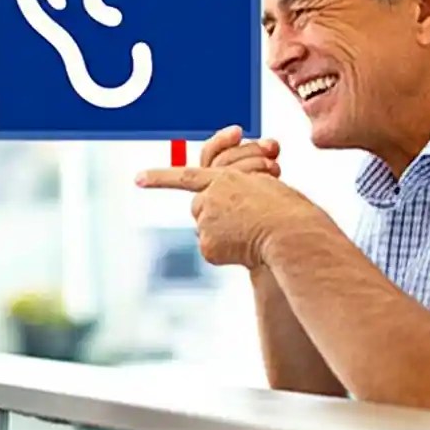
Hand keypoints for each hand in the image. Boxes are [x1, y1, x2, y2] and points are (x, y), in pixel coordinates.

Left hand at [137, 127, 330, 268]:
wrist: (292, 233)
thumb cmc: (290, 213)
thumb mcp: (264, 191)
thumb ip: (237, 195)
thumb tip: (217, 212)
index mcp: (226, 178)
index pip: (186, 175)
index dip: (160, 177)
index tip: (138, 178)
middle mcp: (209, 196)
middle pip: (199, 208)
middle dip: (214, 215)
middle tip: (244, 223)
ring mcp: (206, 220)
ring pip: (206, 230)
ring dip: (224, 235)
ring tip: (253, 235)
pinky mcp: (207, 244)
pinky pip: (213, 252)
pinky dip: (227, 254)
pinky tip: (246, 250)